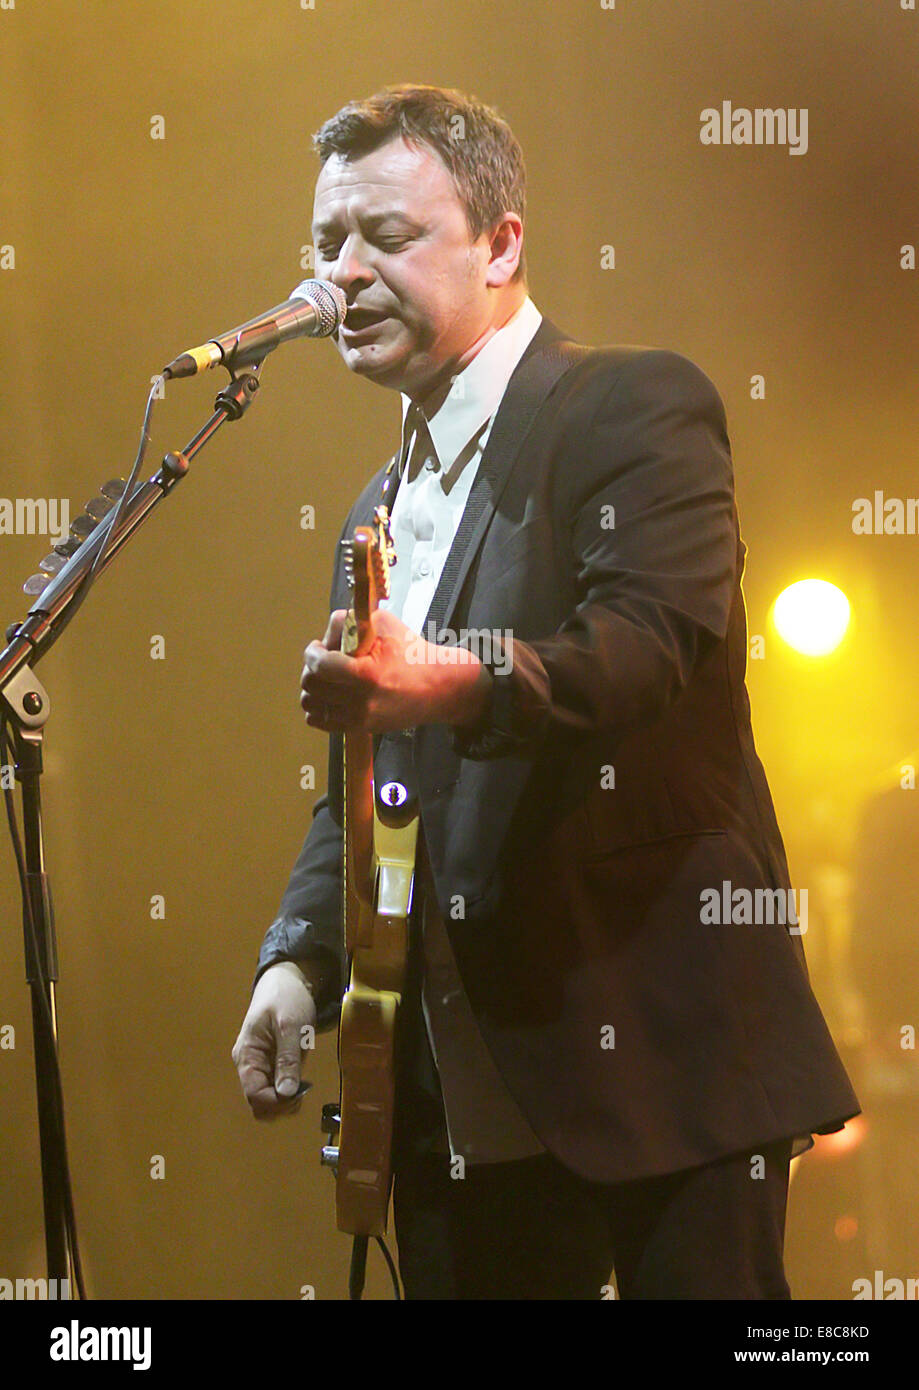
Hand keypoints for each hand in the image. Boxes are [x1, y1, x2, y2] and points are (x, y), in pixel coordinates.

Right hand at [232, 962, 316, 1119]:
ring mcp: (260, 1067)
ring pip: (267, 1100)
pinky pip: (276, 1090)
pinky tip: (301, 1082)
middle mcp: (249, 1065)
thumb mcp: (290, 1025)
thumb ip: (287, 1058)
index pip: (254, 1095)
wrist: (287, 980)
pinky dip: (289, 1093)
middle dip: (281, 1104)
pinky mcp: (272, 1066)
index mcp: (247, 1055)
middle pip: (259, 1103)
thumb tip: (286, 1093)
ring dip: (285, 1101)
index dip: (276, 1101)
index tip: (298, 1092)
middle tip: (303, 1090)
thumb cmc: (285, 997)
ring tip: (303, 1086)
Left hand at [299, 607, 489, 732]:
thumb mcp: (382, 624)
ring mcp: (360, 717)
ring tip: (326, 678)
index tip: (317, 647)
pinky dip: (318, 707)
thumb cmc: (412, 653)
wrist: (437, 687)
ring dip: (312, 688)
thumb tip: (325, 635)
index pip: (320, 665)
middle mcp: (361, 699)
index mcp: (366, 673)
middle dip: (312, 668)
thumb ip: (348, 622)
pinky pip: (321, 721)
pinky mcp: (361, 727)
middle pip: (311, 684)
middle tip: (324, 660)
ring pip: (311, 704)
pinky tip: (329, 695)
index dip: (312, 653)